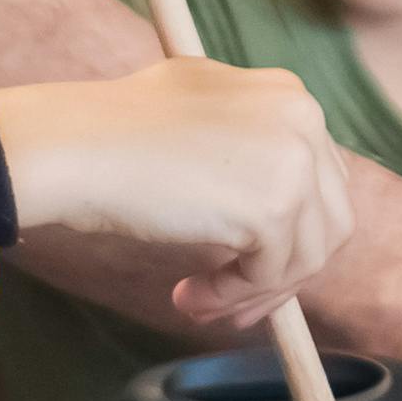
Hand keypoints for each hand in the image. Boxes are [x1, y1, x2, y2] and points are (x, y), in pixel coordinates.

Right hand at [0, 55, 361, 307]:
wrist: (73, 146)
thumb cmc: (113, 134)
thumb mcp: (197, 116)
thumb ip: (242, 146)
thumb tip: (266, 214)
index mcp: (288, 94)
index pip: (319, 179)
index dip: (288, 233)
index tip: (247, 267)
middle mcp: (304, 118)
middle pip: (327, 219)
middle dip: (282, 271)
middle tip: (234, 304)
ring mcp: (296, 160)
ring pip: (307, 255)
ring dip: (254, 292)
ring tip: (201, 306)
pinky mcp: (276, 207)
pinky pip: (271, 274)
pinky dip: (233, 296)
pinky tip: (190, 297)